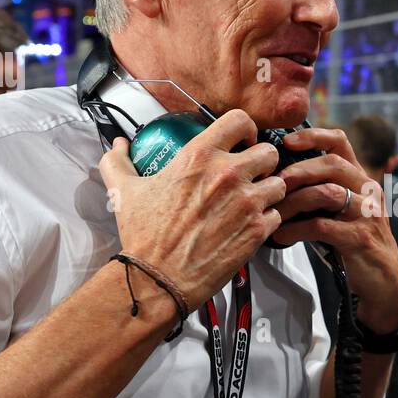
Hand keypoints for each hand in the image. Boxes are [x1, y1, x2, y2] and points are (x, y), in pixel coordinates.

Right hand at [98, 110, 285, 308]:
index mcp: (199, 157)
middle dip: (263, 162)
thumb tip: (118, 145)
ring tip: (253, 201)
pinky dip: (268, 219)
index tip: (242, 141)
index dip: (246, 129)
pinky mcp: (257, 230)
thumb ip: (118, 161)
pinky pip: (277, 214)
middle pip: (269, 151)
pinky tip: (250, 225)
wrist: (158, 277)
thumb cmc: (144, 235)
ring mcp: (247, 202)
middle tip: (252, 174)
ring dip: (268, 191)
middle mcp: (228, 174)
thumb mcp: (123, 191)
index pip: (239, 120)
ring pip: (279, 183)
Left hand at [272, 128, 397, 332]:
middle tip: (275, 182)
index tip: (287, 140)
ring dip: (294, 201)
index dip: (314, 136)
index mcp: (362, 180)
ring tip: (275, 211)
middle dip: (299, 170)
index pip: (341, 143)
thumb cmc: (355, 244)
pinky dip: (296, 229)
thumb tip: (282, 180)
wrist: (384, 283)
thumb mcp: (344, 211)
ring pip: (327, 193)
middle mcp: (369, 192)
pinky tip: (282, 235)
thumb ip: (323, 192)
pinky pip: (322, 226)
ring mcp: (367, 215)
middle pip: (333, 164)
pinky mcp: (359, 239)